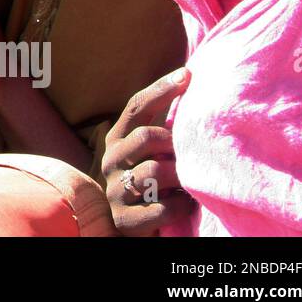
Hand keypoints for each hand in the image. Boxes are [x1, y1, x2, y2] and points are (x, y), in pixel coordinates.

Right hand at [101, 68, 194, 235]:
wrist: (123, 227)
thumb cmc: (146, 185)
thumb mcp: (146, 154)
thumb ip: (159, 131)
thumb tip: (189, 86)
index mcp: (116, 140)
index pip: (136, 107)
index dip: (161, 89)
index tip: (187, 74)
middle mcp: (110, 161)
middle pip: (146, 137)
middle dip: (174, 144)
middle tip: (190, 156)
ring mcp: (115, 191)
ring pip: (153, 171)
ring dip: (180, 178)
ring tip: (190, 183)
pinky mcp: (124, 220)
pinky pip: (161, 209)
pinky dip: (180, 207)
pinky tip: (186, 205)